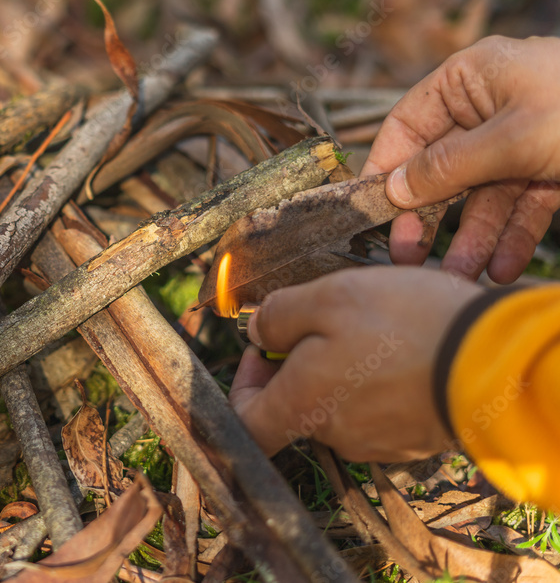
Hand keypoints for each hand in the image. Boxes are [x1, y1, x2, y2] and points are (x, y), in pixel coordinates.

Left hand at [228, 267, 482, 461]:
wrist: (497, 363)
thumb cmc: (405, 326)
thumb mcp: (328, 298)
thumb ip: (279, 314)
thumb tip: (256, 330)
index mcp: (303, 407)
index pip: (246, 422)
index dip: (243, 384)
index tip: (260, 347)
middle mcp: (336, 434)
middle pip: (298, 401)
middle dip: (304, 354)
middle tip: (327, 312)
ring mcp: (380, 440)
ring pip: (344, 396)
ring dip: (348, 356)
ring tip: (373, 315)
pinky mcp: (416, 435)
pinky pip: (384, 400)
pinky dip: (384, 371)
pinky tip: (404, 336)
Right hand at [361, 35, 559, 282]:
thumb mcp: (513, 138)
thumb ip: (447, 165)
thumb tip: (393, 188)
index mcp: (472, 79)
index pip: (408, 125)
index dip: (386, 169)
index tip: (370, 213)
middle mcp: (491, 107)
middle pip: (441, 168)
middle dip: (429, 216)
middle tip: (409, 257)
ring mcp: (523, 140)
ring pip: (481, 195)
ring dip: (471, 239)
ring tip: (460, 277)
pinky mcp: (552, 169)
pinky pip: (520, 207)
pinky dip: (511, 238)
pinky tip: (502, 269)